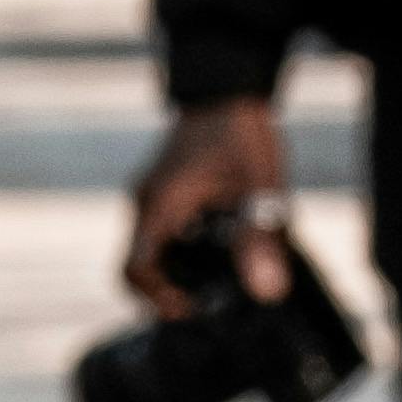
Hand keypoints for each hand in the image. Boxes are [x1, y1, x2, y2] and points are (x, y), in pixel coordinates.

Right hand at [124, 97, 292, 312]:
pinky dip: (189, 255)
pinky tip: (228, 254)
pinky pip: (167, 239)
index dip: (157, 299)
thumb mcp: (261, 188)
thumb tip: (267, 293)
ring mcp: (153, 202)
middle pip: (143, 267)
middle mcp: (146, 205)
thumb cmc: (242, 133)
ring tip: (229, 279)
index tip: (192, 310)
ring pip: (156, 254)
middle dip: (175, 292)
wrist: (227, 92)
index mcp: (160, 204)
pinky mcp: (165, 200)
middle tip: (219, 304)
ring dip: (185, 274)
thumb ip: (261, 238)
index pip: (134, 268)